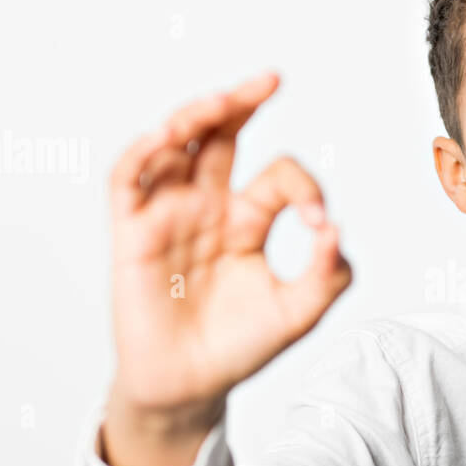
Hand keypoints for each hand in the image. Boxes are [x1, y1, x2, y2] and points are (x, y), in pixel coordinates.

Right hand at [102, 72, 351, 465]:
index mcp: (247, 220)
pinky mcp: (132, 232)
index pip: (279, 177)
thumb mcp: (298, 312)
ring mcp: (168, 215)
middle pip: (220, 136)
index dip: (304, 188)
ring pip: (174, 145)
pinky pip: (129, 178)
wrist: (190, 388)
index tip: (319, 225)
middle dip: (243, 102)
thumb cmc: (240, 347)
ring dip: (197, 115)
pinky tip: (170, 134)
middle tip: (272, 78)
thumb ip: (328, 275)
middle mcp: (207, 208)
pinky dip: (145, 151)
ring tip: (226, 99)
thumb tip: (336, 228)